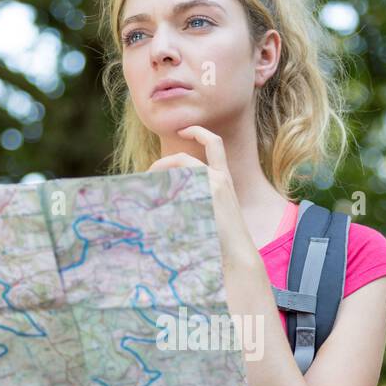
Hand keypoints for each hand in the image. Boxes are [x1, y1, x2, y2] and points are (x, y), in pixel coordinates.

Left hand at [148, 125, 246, 249]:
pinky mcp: (206, 196)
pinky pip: (178, 186)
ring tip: (147, 189)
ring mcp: (214, 186)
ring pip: (179, 170)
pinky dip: (164, 191)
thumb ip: (198, 198)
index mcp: (225, 178)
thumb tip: (169, 199)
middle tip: (148, 176)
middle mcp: (220, 177)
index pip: (214, 143)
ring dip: (159, 175)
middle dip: (161, 163)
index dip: (198, 131)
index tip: (182, 131)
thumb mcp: (213, 212)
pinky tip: (155, 204)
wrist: (238, 255)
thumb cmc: (224, 240)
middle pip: (183, 159)